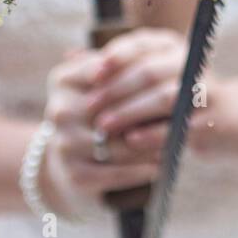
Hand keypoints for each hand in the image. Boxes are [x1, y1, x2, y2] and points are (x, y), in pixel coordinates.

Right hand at [40, 45, 161, 209]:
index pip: (103, 71)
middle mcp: (58, 110)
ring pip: (116, 146)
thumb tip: (157, 61)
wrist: (74, 157)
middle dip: (146, 113)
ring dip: (148, 146)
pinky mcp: (74, 175)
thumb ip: (123, 66)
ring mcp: (64, 144)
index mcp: (63, 79)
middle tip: (179, 111)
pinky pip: (114, 174)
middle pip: (110, 110)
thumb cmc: (100, 109)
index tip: (167, 78)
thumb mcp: (106, 82)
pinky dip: (140, 171)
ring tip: (175, 141)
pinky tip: (159, 166)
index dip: (135, 74)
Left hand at [82, 27, 224, 160]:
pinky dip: (151, 133)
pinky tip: (130, 140)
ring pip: (163, 96)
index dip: (116, 58)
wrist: (232, 120)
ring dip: (130, 112)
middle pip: (149, 71)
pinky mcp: (212, 120)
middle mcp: (193, 62)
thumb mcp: (150, 76)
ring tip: (104, 126)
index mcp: (174, 46)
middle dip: (115, 90)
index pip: (142, 43)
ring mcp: (206, 90)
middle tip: (88, 107)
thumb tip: (70, 56)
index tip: (93, 75)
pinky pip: (177, 126)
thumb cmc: (177, 97)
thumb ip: (114, 66)